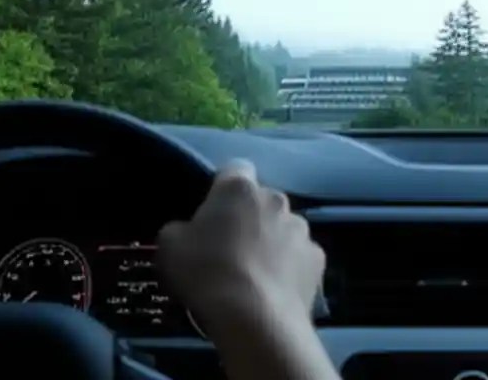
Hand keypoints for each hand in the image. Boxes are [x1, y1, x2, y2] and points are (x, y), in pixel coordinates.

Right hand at [157, 159, 324, 341]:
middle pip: (260, 201)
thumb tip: (188, 230)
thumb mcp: (169, 247)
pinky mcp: (318, 258)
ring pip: (283, 228)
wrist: (255, 319)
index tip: (212, 213)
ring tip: (254, 274)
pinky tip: (275, 289)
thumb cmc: (207, 273)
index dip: (222, 188)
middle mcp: (275, 199)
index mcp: (238, 188)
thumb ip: (180, 228)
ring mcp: (302, 229)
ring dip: (272, 242)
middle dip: (249, 217)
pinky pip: (300, 256)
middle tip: (229, 248)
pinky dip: (290, 267)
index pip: (233, 169)